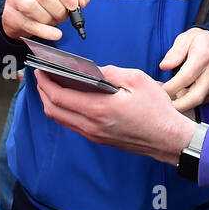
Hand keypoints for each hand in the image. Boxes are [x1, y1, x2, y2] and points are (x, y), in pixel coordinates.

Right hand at [1, 0, 91, 41]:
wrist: (20, 15)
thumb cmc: (42, 2)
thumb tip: (81, 0)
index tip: (73, 4)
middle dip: (58, 9)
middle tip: (64, 16)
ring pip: (33, 8)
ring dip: (49, 19)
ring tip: (53, 21)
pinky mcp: (11, 14)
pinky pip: (30, 24)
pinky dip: (46, 31)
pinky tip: (55, 34)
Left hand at [33, 67, 194, 164]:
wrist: (168, 140)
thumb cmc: (156, 111)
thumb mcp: (137, 81)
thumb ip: (111, 72)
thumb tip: (93, 69)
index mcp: (98, 109)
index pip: (59, 96)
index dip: (44, 82)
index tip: (39, 69)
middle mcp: (91, 125)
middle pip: (54, 109)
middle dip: (43, 91)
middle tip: (41, 75)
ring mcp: (94, 134)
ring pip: (61, 119)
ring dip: (52, 102)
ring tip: (51, 85)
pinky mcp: (99, 138)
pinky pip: (72, 124)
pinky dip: (64, 110)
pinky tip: (68, 99)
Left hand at [159, 28, 208, 111]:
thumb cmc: (200, 40)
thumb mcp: (185, 38)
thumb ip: (175, 53)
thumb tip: (164, 66)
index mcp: (203, 57)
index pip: (185, 77)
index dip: (170, 87)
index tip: (158, 90)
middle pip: (195, 97)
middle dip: (178, 106)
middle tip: (163, 106)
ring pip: (199, 101)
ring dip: (183, 104)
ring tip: (169, 98)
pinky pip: (203, 101)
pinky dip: (191, 101)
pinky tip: (181, 95)